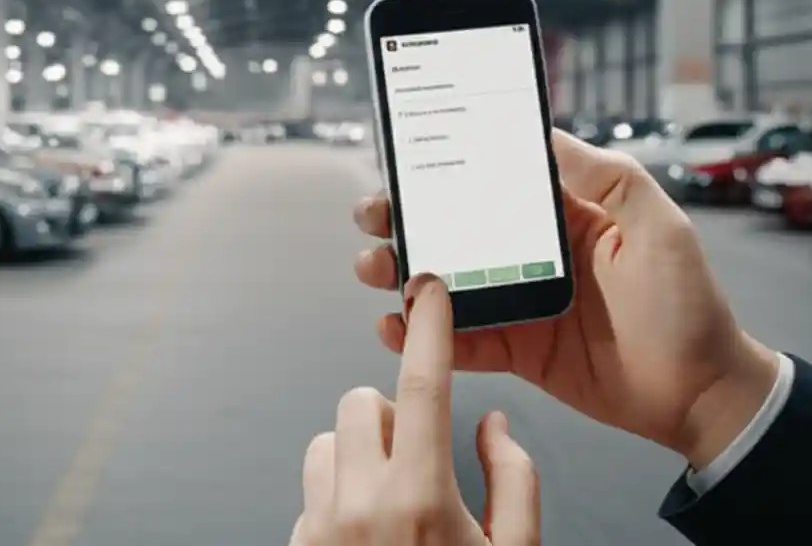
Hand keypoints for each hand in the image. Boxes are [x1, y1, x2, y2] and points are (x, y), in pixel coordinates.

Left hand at [291, 276, 538, 545]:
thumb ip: (513, 482)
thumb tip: (495, 428)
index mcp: (420, 500)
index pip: (424, 389)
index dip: (428, 330)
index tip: (428, 291)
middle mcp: (361, 507)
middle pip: (360, 404)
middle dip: (388, 416)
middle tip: (414, 459)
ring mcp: (321, 527)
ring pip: (326, 444)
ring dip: (356, 457)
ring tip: (388, 502)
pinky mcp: (298, 545)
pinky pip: (310, 492)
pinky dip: (337, 499)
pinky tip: (367, 533)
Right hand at [352, 130, 778, 467]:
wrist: (700, 395)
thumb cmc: (687, 305)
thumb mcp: (658, 225)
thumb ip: (606, 177)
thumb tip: (545, 135)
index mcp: (562, 218)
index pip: (493, 185)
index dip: (445, 172)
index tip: (405, 160)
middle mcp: (531, 256)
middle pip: (454, 231)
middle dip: (406, 220)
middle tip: (373, 216)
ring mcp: (518, 304)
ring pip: (445, 284)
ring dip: (402, 274)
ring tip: (373, 268)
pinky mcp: (514, 351)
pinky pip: (458, 341)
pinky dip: (422, 335)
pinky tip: (392, 327)